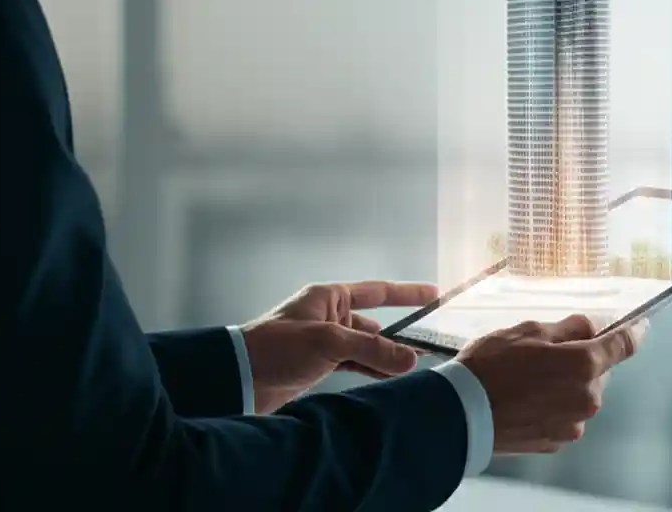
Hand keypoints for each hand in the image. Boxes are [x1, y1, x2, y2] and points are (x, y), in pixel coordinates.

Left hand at [241, 281, 436, 413]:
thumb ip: (371, 349)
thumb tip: (410, 359)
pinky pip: (355, 364)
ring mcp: (325, 342)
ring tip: (415, 368)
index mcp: (329, 297)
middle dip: (401, 337)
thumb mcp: (327, 342)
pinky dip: (372, 370)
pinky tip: (390, 379)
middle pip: (375, 325)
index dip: (407, 293)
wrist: (237, 378)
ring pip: (367, 347)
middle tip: (431, 347)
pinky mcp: (319, 366)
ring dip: (387, 357)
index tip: (434, 294)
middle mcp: (329, 316)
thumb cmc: (275, 347)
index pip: (377, 292)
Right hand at [457, 314, 647, 453]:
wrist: (461, 414)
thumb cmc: (491, 366)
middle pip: (598, 371)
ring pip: (580, 394)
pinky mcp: (556, 441)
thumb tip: (591, 327)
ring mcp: (573, 423)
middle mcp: (587, 398)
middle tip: (547, 352)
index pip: (625, 344)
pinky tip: (526, 399)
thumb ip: (568, 328)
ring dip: (566, 384)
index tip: (639, 325)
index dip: (634, 331)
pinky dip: (553, 405)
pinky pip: (564, 415)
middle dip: (581, 359)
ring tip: (528, 379)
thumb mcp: (528, 331)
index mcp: (584, 365)